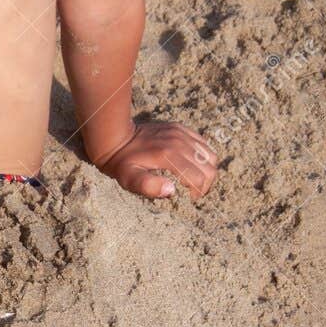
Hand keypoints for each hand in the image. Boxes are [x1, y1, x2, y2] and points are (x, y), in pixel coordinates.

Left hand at [95, 121, 217, 200]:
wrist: (115, 137)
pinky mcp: (180, 128)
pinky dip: (202, 156)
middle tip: (191, 191)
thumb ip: (148, 186)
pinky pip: (203, 143)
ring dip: (206, 170)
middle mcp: (179, 142)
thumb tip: (172, 189)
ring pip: (210, 155)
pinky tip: (190, 164)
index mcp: (168, 156)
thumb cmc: (121, 163)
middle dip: (204, 184)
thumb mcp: (129, 179)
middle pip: (209, 168)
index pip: (198, 178)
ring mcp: (181, 133)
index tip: (186, 198)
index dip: (196, 193)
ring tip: (192, 179)